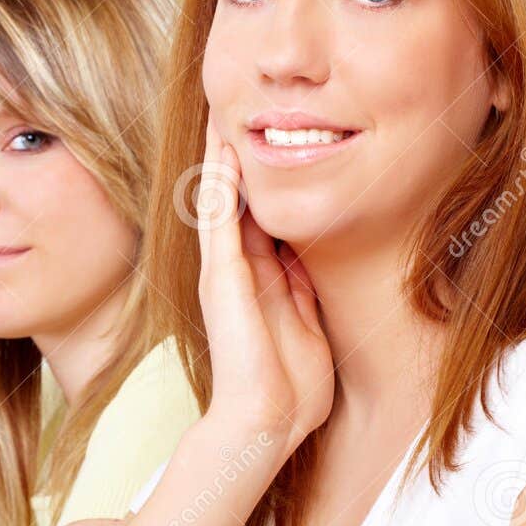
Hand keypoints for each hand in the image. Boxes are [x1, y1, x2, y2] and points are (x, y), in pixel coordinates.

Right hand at [195, 115, 335, 454]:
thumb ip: (301, 287)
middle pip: (235, 197)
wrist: (267, 423)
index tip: (270, 133)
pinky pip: (219, 217)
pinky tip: (222, 144)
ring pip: (220, 198)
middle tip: (239, 102)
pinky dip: (220, 180)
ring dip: (220, 154)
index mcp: (260, 278)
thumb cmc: (290, 388)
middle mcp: (235, 269)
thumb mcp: (307, 321)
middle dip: (237, 153)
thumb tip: (306, 256)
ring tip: (221, 107)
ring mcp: (224, 271)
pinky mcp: (221, 276)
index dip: (262, 174)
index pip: (258, 213)